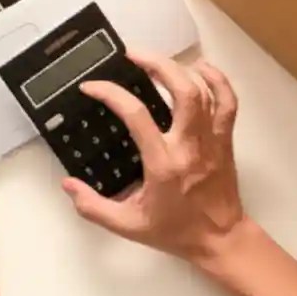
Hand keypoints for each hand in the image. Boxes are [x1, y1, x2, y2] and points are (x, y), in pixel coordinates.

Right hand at [62, 56, 245, 265]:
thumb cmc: (176, 231)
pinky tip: (202, 68)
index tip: (92, 87)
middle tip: (131, 55)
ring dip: (180, 67)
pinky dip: (218, 80)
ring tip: (156, 59)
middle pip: (181, 89)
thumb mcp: (127, 225)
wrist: (220, 240)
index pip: (136, 115)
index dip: (111, 94)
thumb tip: (69, 185)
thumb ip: (93, 207)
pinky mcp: (225, 139)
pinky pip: (227, 102)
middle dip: (156, 63)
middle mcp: (189, 146)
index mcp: (163, 164)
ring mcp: (211, 140)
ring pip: (203, 91)